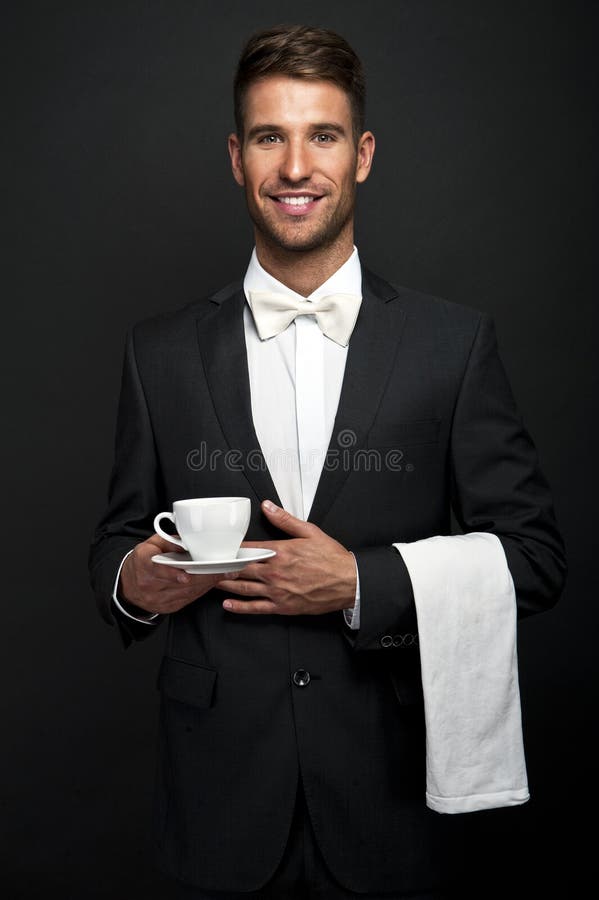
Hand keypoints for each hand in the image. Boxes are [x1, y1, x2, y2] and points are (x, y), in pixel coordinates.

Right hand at [119, 534, 236, 614]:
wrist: (128, 586)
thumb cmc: (142, 561)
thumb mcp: (150, 544)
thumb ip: (168, 541)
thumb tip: (189, 543)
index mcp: (143, 564)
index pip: (156, 570)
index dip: (171, 574)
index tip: (186, 575)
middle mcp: (148, 584)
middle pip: (179, 583)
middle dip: (204, 576)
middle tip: (223, 570)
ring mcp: (157, 599)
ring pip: (186, 593)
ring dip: (207, 584)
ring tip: (223, 575)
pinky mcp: (166, 607)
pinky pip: (187, 600)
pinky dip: (201, 591)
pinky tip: (211, 583)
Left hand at [217, 500, 356, 615]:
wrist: (349, 582)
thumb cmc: (331, 558)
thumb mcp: (310, 532)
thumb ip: (285, 520)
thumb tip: (267, 507)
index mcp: (279, 552)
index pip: (247, 548)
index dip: (229, 548)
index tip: (217, 547)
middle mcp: (274, 571)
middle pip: (239, 568)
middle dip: (220, 567)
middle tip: (204, 566)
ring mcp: (277, 591)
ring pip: (243, 588)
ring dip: (224, 585)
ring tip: (210, 582)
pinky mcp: (282, 606)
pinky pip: (255, 608)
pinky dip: (239, 608)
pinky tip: (227, 605)